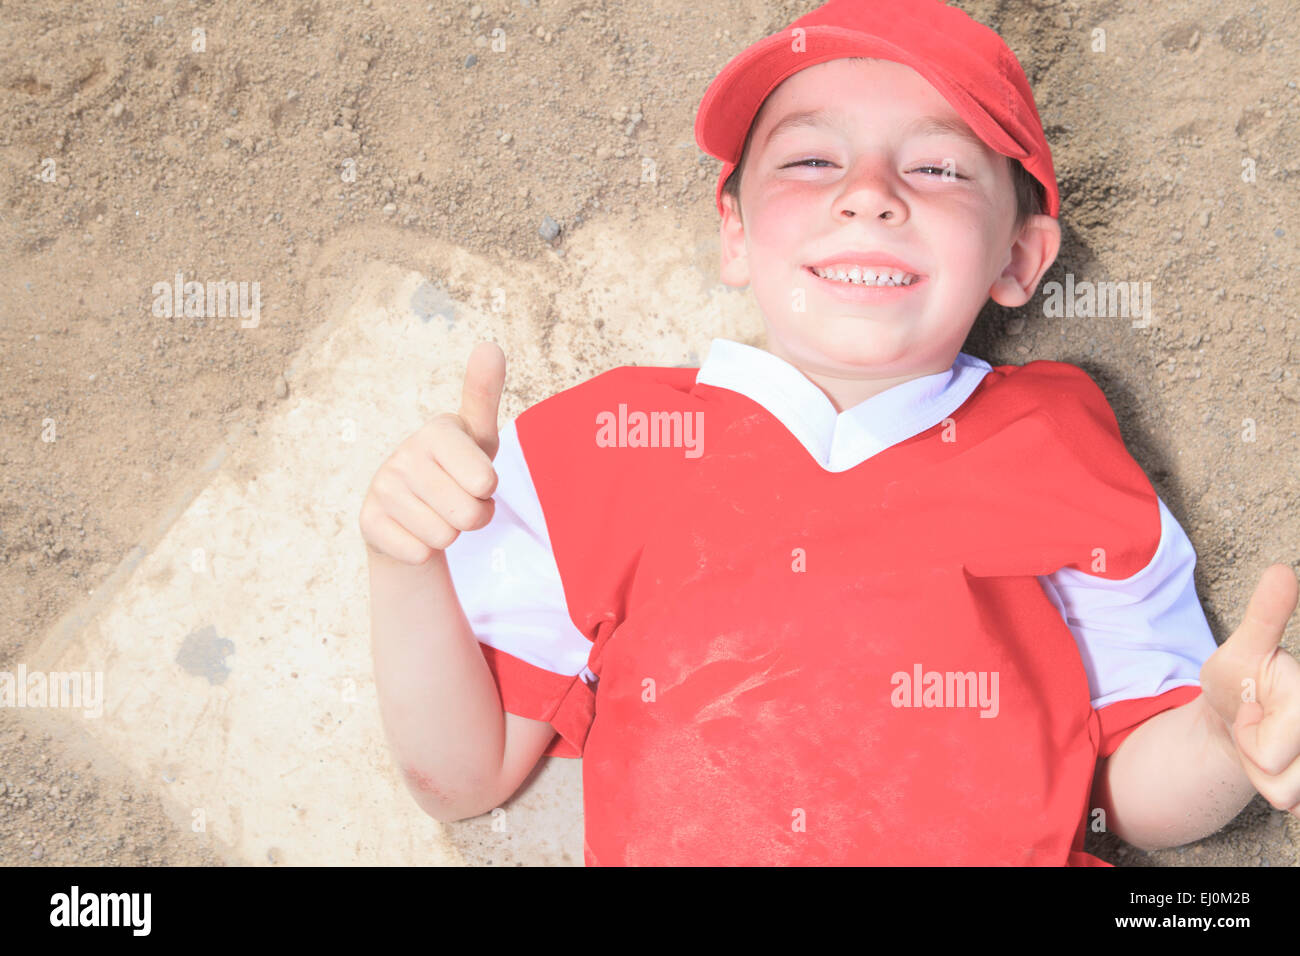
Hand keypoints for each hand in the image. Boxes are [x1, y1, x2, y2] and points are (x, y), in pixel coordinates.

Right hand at [359, 341, 505, 563]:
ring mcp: (383, 488)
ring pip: (445, 537)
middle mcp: (404, 455)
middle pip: (469, 516)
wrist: (413, 508)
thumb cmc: (457, 467)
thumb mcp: (478, 435)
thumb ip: (485, 393)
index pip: (485, 482)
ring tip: (438, 512)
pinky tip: (415, 529)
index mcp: (437, 431)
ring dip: (451, 534)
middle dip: (474, 517)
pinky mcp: (368, 522)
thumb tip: (490, 345)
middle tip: (459, 500)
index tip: (475, 477)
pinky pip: (419, 554)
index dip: (488, 491)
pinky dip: (425, 551)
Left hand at [1199, 563, 1299, 815]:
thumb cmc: (1238, 678)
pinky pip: (1294, 803)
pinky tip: (1278, 766)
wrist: (1234, 718)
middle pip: (1283, 775)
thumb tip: (1283, 571)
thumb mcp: (1242, 647)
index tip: (1252, 708)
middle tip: (1254, 726)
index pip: (1285, 737)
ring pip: (1287, 793)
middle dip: (1258, 755)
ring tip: (1264, 740)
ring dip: (1265, 773)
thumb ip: (1266, 614)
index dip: (1257, 732)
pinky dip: (1278, 791)